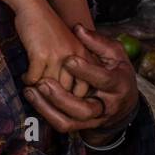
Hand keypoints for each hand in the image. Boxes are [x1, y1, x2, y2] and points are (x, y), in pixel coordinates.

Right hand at [15, 0, 88, 96]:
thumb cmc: (48, 26)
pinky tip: (25, 77)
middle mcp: (74, 56)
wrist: (33, 6)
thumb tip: (66, 89)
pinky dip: (28, 81)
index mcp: (83, 54)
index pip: (84, 86)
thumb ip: (72, 64)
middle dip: (55, 98)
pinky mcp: (40, 54)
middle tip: (44, 99)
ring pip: (50, 86)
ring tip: (33, 89)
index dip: (72, 97)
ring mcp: (58, 56)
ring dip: (39, 90)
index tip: (61, 100)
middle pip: (67, 90)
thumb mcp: (68, 44)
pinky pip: (34, 78)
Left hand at [23, 25, 138, 141]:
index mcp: (118, 85)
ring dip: (47, 108)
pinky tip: (33, 98)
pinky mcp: (81, 127)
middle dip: (62, 97)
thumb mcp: (115, 54)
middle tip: (43, 82)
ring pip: (70, 122)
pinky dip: (45, 113)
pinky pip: (62, 125)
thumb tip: (78, 28)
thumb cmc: (117, 72)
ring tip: (30, 91)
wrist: (125, 103)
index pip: (103, 80)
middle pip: (85, 109)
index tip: (68, 60)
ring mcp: (93, 120)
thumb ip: (97, 42)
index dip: (86, 71)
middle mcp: (107, 106)